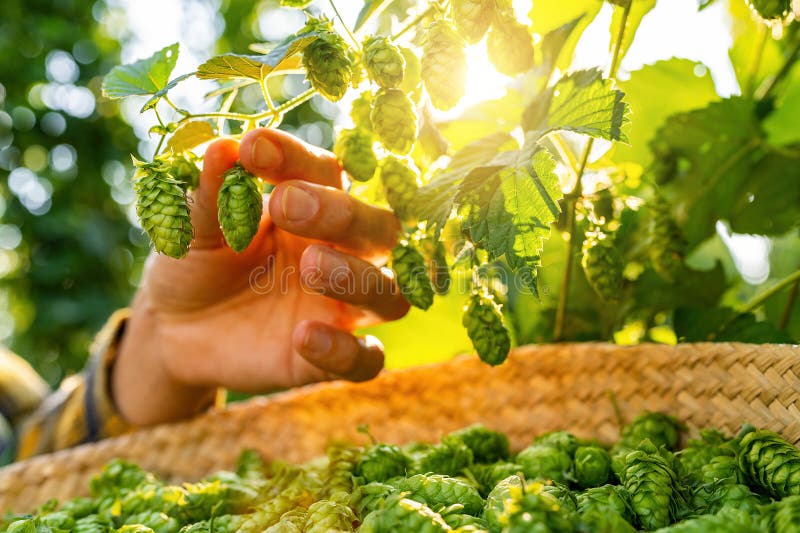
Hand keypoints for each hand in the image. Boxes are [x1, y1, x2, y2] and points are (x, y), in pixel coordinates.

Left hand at [112, 129, 407, 425]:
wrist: (174, 330)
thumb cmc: (197, 263)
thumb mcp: (194, 229)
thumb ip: (211, 194)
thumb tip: (222, 148)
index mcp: (313, 207)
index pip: (325, 173)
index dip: (295, 158)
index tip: (253, 148)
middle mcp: (340, 253)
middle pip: (380, 229)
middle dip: (342, 214)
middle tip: (287, 205)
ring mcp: (340, 308)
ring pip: (389, 294)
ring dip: (357, 277)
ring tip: (310, 265)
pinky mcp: (330, 358)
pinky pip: (365, 358)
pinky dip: (346, 350)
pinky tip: (304, 337)